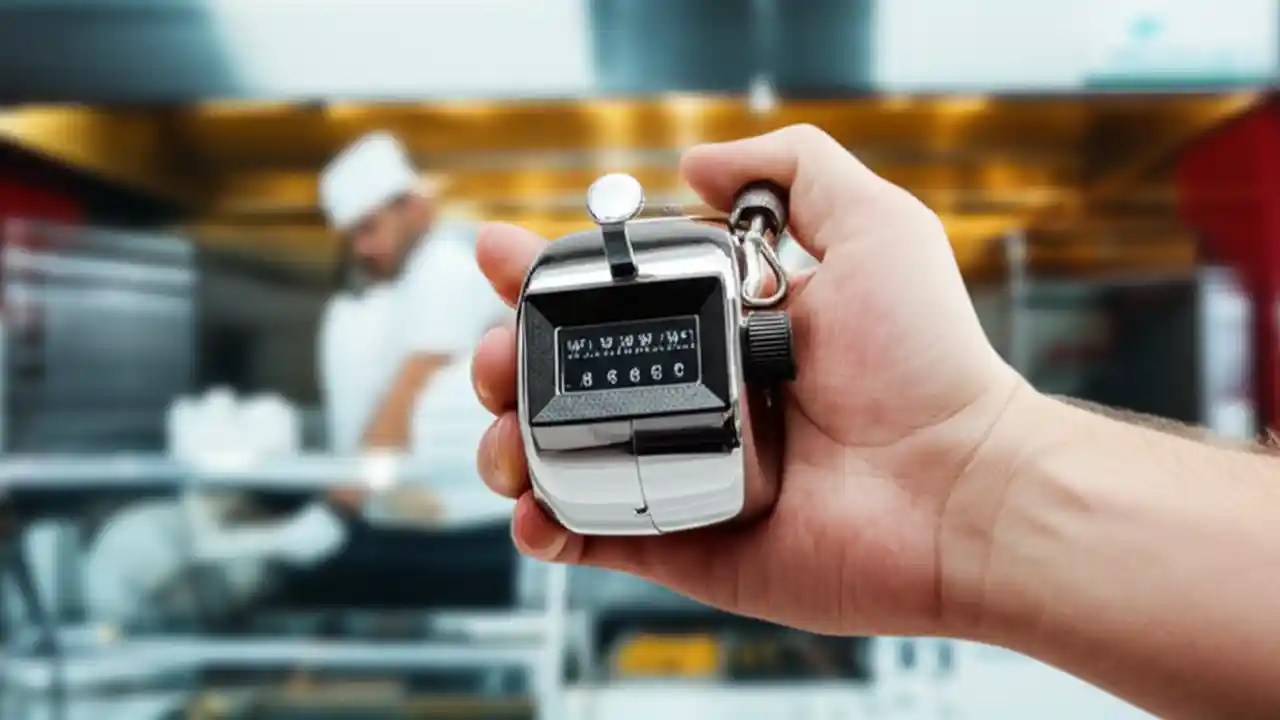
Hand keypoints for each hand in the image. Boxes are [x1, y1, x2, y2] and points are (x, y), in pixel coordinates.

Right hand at [472, 125, 1025, 637]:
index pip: (610, 298)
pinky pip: (598, 534)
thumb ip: (792, 170)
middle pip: (567, 376)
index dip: (546, 277)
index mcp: (723, 327)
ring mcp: (686, 471)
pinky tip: (536, 508)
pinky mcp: (689, 541)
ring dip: (510, 442)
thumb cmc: (927, 361)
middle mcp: (697, 396)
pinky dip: (548, 527)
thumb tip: (695, 162)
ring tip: (507, 437)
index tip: (501, 258)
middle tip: (495, 360)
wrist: (960, 485)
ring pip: (564, 455)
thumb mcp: (874, 225)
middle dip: (507, 361)